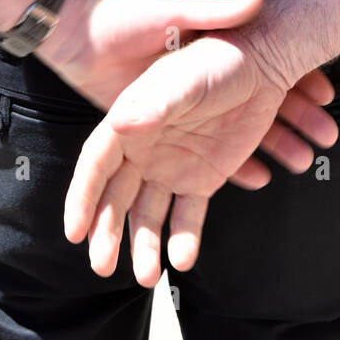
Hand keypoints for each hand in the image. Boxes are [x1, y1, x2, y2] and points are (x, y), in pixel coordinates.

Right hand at [37, 0, 266, 276]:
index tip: (74, 233)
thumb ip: (154, 103)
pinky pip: (188, 215)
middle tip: (102, 268)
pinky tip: (183, 260)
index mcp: (130, 121)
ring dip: (144, 245)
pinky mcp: (203, 178)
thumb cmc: (218, 61)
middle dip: (107, 234)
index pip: (96, 165)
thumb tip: (120, 125)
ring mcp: (172, 166)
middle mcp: (144, 148)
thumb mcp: (185, 79)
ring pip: (148, 214)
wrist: (264, 64)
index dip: (82, 198)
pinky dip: (184, 239)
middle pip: (116, 198)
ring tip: (147, 278)